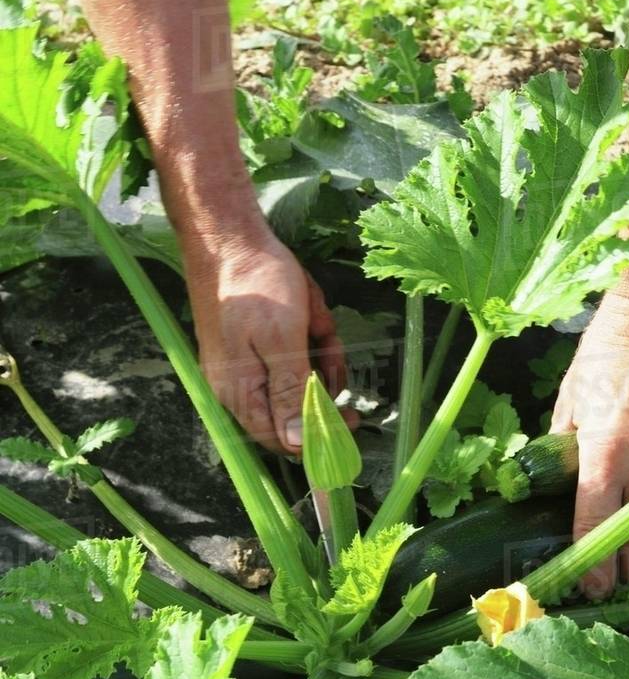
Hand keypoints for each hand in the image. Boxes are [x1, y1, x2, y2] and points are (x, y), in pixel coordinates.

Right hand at [181, 226, 348, 454]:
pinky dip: (305, 331)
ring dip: (316, 347)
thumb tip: (297, 445)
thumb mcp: (282, 340)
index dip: (319, 434)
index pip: (283, 439)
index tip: (351, 416)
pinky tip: (305, 306)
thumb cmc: (255, 284)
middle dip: (320, 374)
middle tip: (327, 340)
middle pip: (294, 405)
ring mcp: (243, 363)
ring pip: (296, 374)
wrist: (227, 234)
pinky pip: (289, 351)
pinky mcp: (251, 341)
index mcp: (241, 393)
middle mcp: (237, 386)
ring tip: (314, 315)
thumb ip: (290, 393)